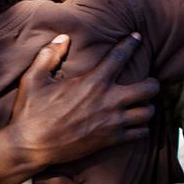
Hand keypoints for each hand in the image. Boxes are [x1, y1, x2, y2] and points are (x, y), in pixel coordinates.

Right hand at [0, 32, 159, 183]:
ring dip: (148, 106)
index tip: (137, 37)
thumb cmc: (32, 111)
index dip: (131, 44)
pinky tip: (136, 124)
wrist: (32, 145)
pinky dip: (142, 128)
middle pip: (148, 88)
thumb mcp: (34, 78)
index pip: (120, 56)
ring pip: (148, 112)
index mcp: (93, 82)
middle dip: (152, 83)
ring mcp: (113, 122)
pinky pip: (140, 133)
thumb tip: (63, 38)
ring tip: (143, 104)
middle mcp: (109, 101)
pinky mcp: (112, 140)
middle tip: (147, 82)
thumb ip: (49, 54)